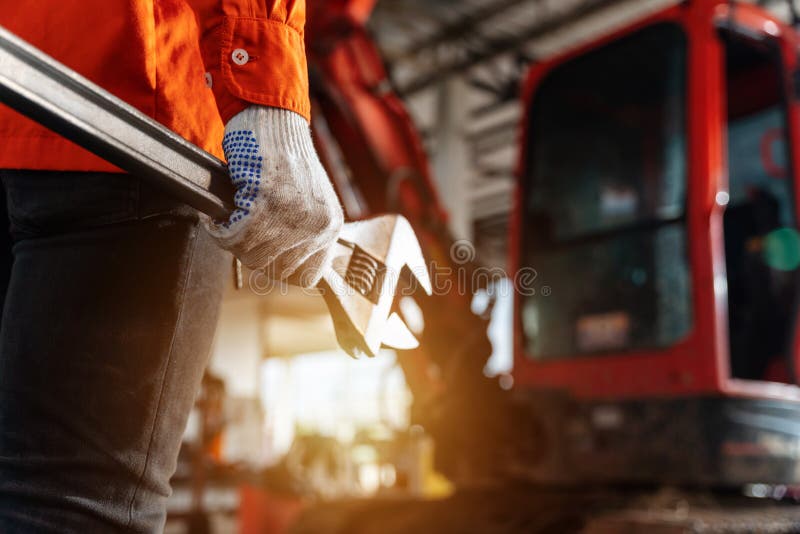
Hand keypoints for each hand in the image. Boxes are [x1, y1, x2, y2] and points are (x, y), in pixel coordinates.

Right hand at [206, 106, 342, 286]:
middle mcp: (317, 224)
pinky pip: (233, 236)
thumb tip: (284, 265)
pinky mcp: (265, 200)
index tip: (262, 255)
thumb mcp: (310, 201)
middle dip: (250, 252)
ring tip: (228, 220)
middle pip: (272, 269)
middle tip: (238, 231)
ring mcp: (293, 214)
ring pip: (251, 255)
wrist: (275, 119)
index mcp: (331, 226)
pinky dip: (218, 228)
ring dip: (232, 240)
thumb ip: (305, 233)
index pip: (307, 276)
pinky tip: (217, 215)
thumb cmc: (286, 159)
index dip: (279, 270)